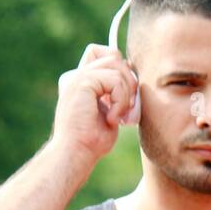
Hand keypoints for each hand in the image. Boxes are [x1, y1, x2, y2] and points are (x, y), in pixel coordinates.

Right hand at [50, 43, 138, 163]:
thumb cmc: (91, 143)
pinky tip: (112, 119)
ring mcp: (76, 77)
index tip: (126, 98)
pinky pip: (114, 79)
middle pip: (113, 55)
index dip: (120, 69)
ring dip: (126, 92)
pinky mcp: (81, 82)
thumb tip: (135, 81)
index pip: (103, 55)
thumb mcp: (110, 114)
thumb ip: (117, 95)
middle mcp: (75, 76)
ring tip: (120, 115)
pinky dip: (120, 100)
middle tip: (130, 108)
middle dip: (129, 80)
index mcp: (80, 82)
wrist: (75, 155)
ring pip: (116, 63)